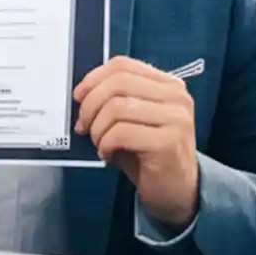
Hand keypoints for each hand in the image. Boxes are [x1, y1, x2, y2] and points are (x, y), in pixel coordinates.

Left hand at [74, 56, 198, 227]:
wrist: (175, 189)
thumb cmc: (147, 152)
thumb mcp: (131, 118)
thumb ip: (113, 98)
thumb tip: (81, 93)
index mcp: (167, 85)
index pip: (122, 65)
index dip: (93, 79)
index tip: (79, 97)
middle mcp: (176, 98)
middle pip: (117, 83)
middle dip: (91, 105)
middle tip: (84, 125)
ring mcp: (176, 119)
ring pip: (117, 108)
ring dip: (97, 129)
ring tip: (101, 143)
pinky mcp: (168, 142)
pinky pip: (121, 133)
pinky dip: (105, 144)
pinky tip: (109, 154)